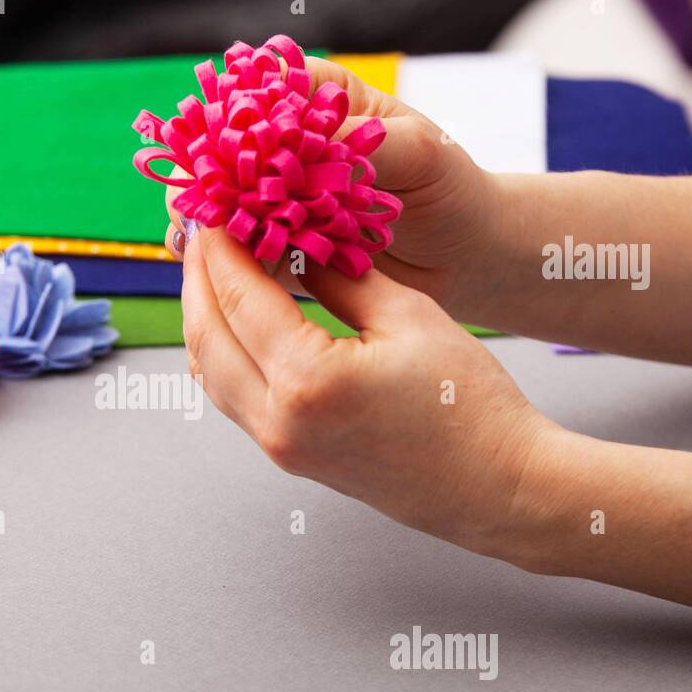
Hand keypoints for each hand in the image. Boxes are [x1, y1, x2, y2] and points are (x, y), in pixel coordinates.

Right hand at [165, 56, 499, 315]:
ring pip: (223, 201)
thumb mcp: (417, 152)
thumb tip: (296, 142)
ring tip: (213, 235)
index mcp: (319, 100)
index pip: (260, 91)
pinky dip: (230, 260)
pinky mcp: (275, 247)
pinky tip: (228, 267)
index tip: (234, 143)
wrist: (465, 255)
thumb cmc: (450, 189)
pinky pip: (239, 251)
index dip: (238, 113)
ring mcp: (276, 198)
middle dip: (214, 173)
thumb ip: (357, 143)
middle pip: (226, 148)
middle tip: (212, 198)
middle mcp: (288, 146)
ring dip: (214, 219)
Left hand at [181, 224, 555, 556]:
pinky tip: (235, 316)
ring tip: (211, 265)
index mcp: (308, 381)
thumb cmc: (467, 402)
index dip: (220, 246)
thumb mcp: (408, 316)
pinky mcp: (287, 454)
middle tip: (201, 227)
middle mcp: (278, 420)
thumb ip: (340, 276)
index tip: (212, 206)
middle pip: (205, 335)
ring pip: (208, 369)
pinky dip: (222, 348)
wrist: (494, 486)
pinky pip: (230, 394)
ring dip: (203, 314)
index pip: (238, 297)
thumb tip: (294, 239)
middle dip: (197, 275)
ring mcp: (277, 445)